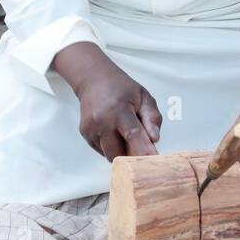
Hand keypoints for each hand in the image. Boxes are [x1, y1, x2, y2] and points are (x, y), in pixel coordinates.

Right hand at [55, 42, 160, 159]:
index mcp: (119, 110)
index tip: (153, 160)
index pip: (132, 134)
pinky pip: (101, 150)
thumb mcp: (144, 96)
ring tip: (125, 134)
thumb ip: (153, 118)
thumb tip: (155, 139)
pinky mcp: (85, 133)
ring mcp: (90, 128)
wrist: (94, 79)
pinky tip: (114, 132)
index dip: (143, 149)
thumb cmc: (122, 88)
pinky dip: (111, 147)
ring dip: (120, 151)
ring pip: (109, 154)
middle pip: (118, 152)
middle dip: (131, 156)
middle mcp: (102, 121)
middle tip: (140, 147)